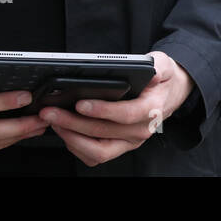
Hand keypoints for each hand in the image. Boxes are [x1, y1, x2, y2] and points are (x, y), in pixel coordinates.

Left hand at [39, 51, 195, 166]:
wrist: (169, 95)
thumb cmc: (162, 80)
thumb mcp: (164, 65)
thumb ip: (157, 65)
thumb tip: (148, 69)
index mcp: (150, 110)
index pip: (125, 115)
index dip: (102, 110)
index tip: (80, 103)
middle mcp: (139, 131)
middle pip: (103, 134)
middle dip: (73, 123)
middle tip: (51, 111)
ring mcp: (128, 141)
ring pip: (98, 151)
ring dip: (72, 138)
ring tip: (54, 121)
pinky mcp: (118, 145)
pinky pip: (95, 155)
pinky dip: (76, 146)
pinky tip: (63, 131)